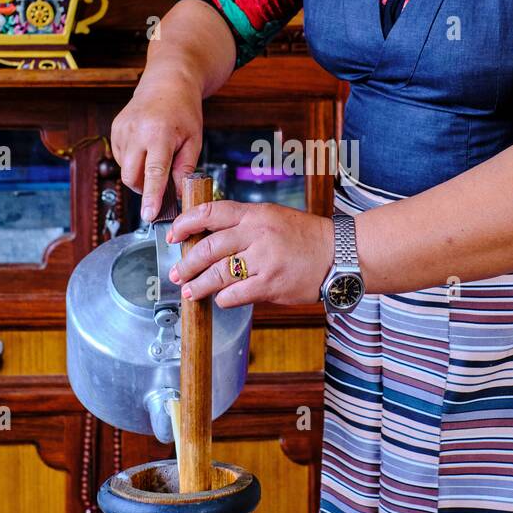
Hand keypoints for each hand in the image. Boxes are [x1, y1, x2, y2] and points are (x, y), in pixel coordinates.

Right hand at [111, 64, 203, 219]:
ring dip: (139, 175)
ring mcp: (122, 130)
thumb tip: (179, 196)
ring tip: (157, 158)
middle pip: (132, 177)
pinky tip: (146, 149)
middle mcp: (136, 132)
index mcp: (159, 134)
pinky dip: (134, 162)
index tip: (149, 215)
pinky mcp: (115, 129)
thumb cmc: (184, 110)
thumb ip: (185, 169)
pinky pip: (121, 158)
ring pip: (125, 170)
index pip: (153, 173)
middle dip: (144, 189)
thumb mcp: (193, 140)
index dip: (151, 196)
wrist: (167, 81)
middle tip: (162, 185)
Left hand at [166, 199, 334, 307]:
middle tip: (177, 273)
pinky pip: (234, 294)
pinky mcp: (270, 285)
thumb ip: (244, 223)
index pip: (210, 213)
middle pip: (208, 247)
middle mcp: (257, 234)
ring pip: (217, 274)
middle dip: (186, 263)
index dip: (185, 224)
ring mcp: (263, 260)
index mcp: (255, 214)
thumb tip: (209, 235)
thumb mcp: (274, 217)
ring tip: (190, 291)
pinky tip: (222, 299)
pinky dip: (223, 298)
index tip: (173, 235)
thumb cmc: (307, 237)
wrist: (340, 254)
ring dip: (198, 285)